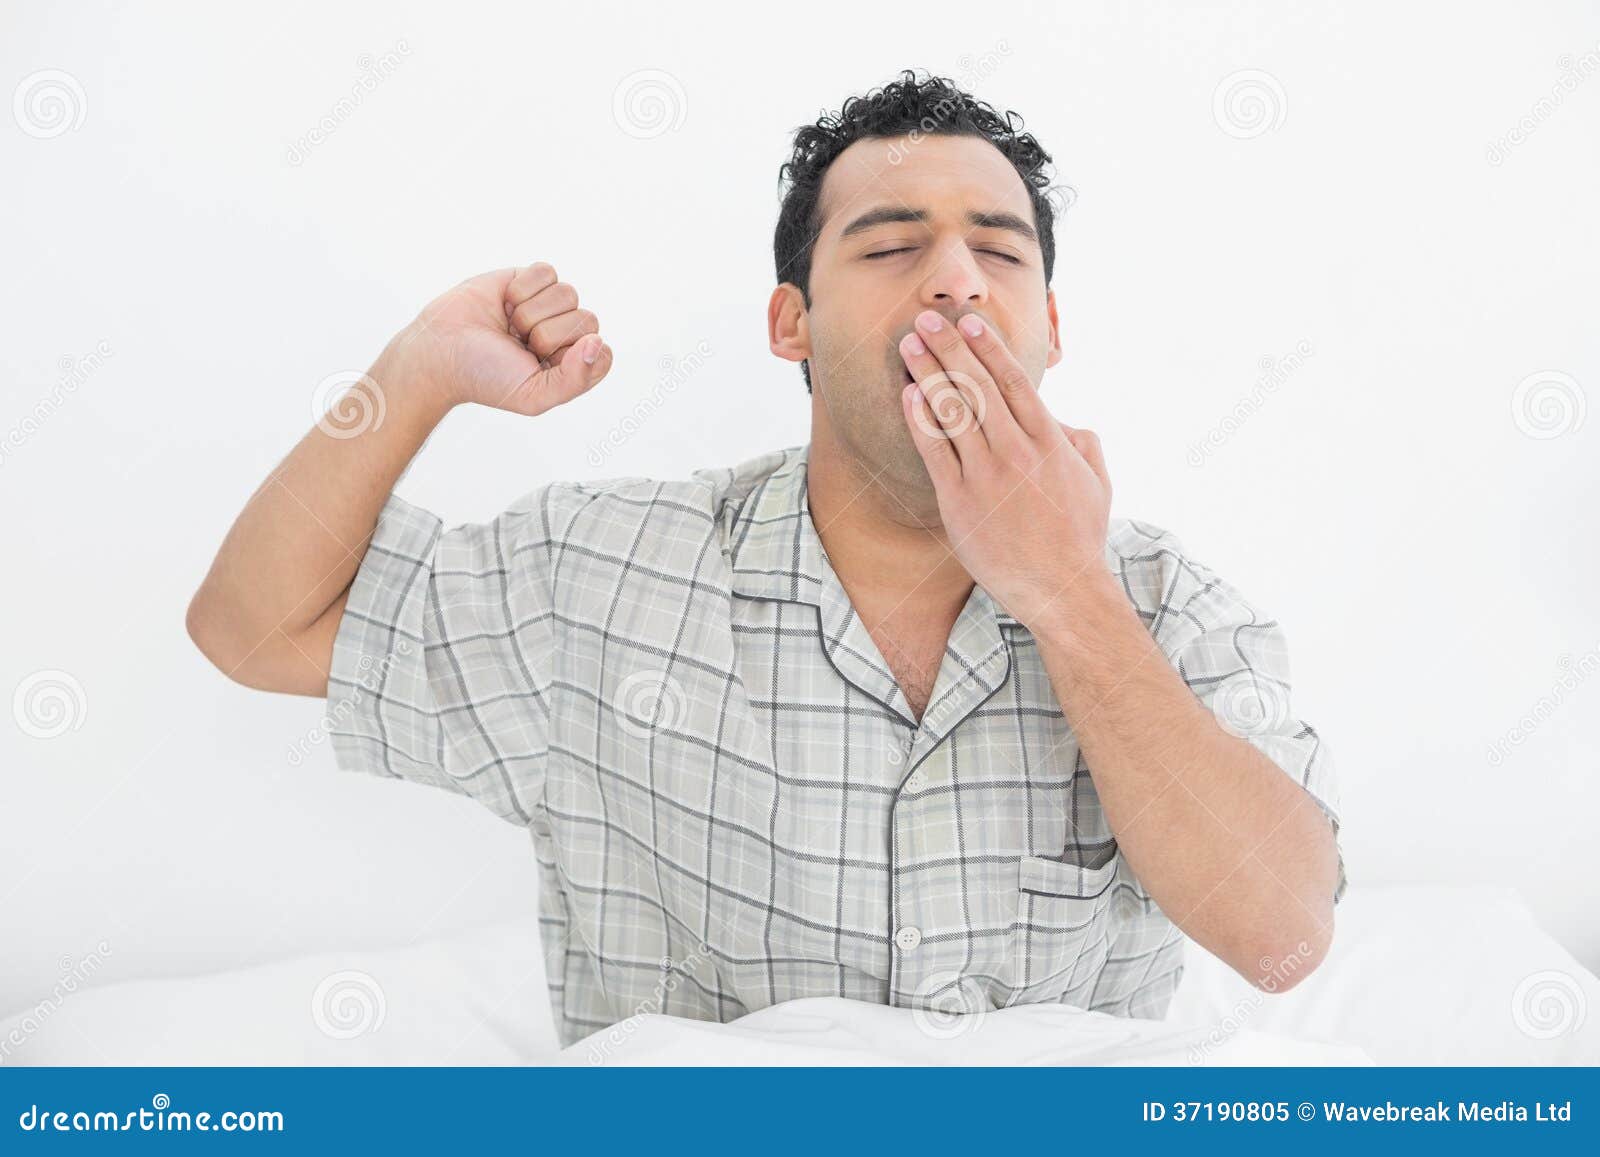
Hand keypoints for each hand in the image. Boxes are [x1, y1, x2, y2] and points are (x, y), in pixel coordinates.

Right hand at [382, 263, 612, 415]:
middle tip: (517, 344)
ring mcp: (547, 306)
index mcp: (572, 366)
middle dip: (547, 334)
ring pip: (568, 293)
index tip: (540, 364)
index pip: (601, 352)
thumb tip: (598, 343)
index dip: (574, 356)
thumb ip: (575, 379)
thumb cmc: (485, 377)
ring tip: (509, 325)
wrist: (440, 350)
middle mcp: (564, 335)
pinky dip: (522, 288)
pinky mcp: (527, 279)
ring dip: (531, 312)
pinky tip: (504, 303)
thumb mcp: (533, 395)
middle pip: (587, 320)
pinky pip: (546, 272)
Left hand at [898, 308, 1113, 632]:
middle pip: (977, 386)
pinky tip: (908, 394)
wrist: (1062, 589)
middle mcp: (1017, 451)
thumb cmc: (1080, 535)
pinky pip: (935, 452)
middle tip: (927, 319)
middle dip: (949, 348)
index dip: (988, 348)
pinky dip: (920, 420)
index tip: (970, 322)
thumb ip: (1079, 440)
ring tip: (909, 345)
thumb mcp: (1096, 479)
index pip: (1013, 381)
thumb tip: (1056, 415)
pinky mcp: (960, 502)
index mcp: (1050, 441)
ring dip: (928, 373)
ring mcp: (986, 476)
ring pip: (953, 412)